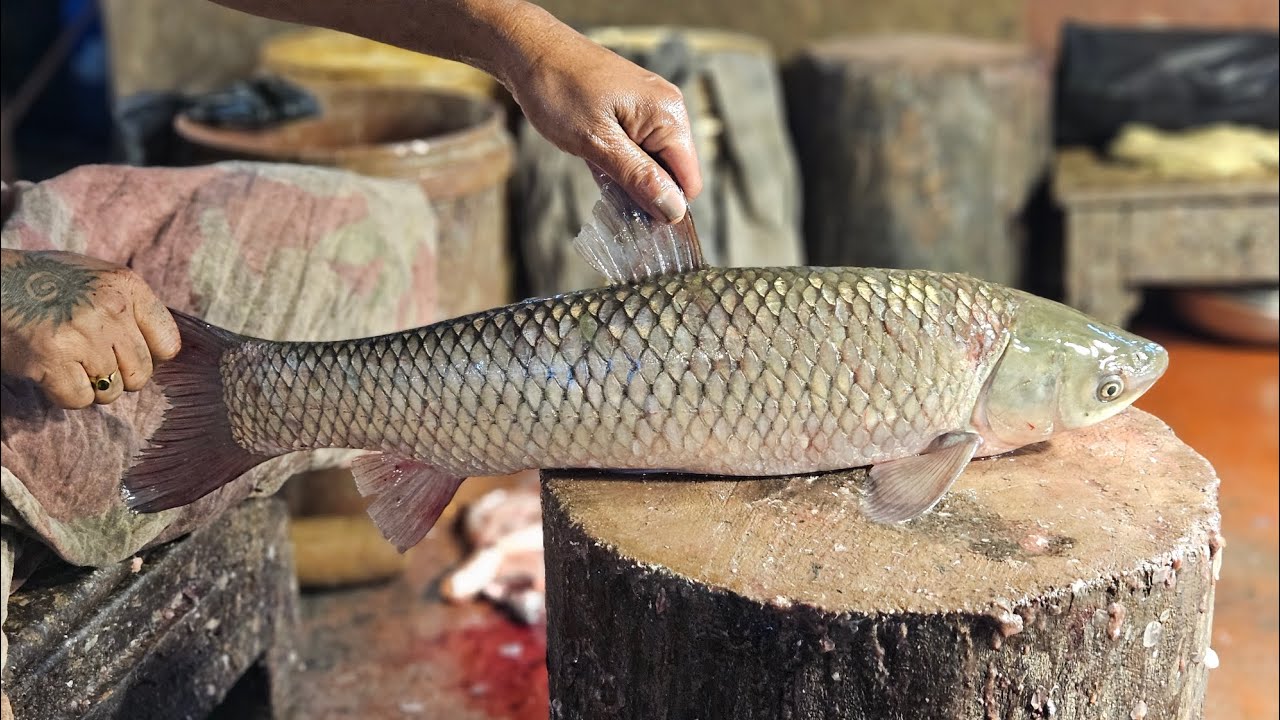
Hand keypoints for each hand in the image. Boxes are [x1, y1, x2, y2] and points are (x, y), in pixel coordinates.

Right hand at [0, 249, 180, 408]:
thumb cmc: (44, 284)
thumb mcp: (97, 280)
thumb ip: (132, 309)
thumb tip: (163, 353)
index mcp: (127, 286)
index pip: (168, 344)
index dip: (149, 358)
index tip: (127, 356)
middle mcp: (110, 308)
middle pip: (141, 374)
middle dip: (117, 376)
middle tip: (89, 362)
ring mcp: (83, 334)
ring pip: (111, 391)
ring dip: (90, 385)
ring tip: (67, 362)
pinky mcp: (52, 359)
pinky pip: (79, 400)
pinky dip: (64, 394)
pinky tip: (50, 372)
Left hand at [507, 28, 703, 222]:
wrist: (529, 51)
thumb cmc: (559, 90)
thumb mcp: (598, 143)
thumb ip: (639, 178)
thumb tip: (673, 211)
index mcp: (668, 117)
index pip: (689, 182)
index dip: (667, 206)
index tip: (637, 220)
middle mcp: (667, 111)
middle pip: (672, 175)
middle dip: (644, 193)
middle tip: (608, 195)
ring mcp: (649, 109)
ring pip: (651, 165)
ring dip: (627, 179)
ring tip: (596, 170)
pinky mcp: (631, 111)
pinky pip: (636, 150)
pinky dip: (618, 164)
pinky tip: (595, 162)